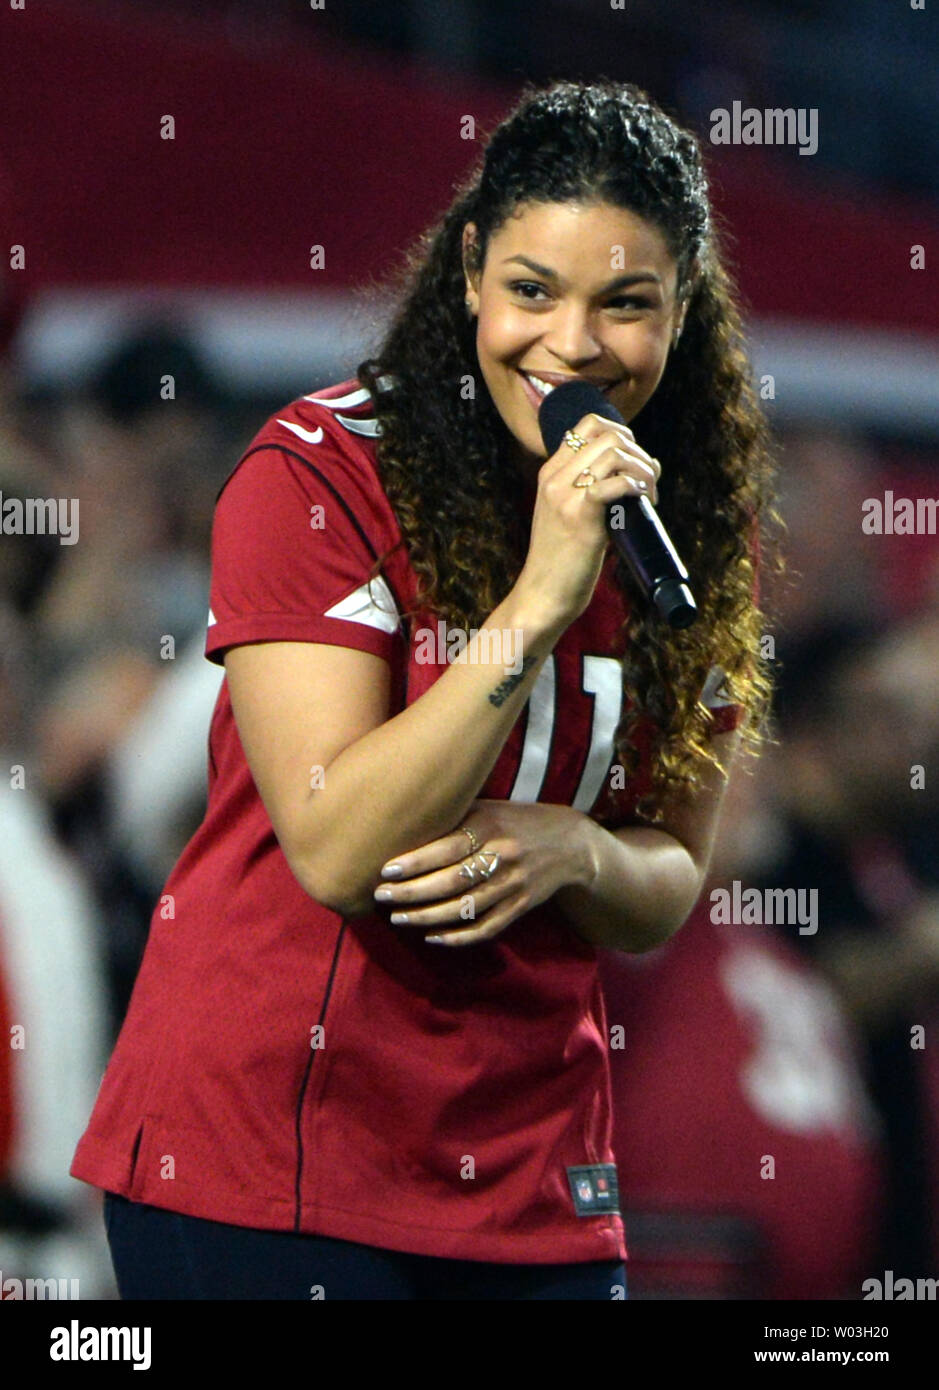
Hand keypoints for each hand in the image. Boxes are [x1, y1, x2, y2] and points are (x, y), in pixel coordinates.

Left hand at [372, 799, 596, 946]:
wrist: (570, 843)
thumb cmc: (515, 820)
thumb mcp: (488, 809)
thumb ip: (454, 819)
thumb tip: (405, 828)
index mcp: (491, 824)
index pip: (448, 847)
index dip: (416, 862)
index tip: (386, 870)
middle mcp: (504, 854)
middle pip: (453, 881)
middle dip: (413, 892)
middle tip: (381, 897)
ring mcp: (514, 883)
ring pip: (466, 907)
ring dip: (428, 917)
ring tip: (398, 918)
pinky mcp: (522, 905)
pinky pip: (488, 927)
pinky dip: (459, 936)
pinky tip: (433, 937)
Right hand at [514, 412, 660, 628]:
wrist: (544, 594)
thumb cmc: (564, 560)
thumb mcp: (570, 514)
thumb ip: (595, 489)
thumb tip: (649, 466)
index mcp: (550, 473)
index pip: (588, 425)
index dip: (622, 434)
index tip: (635, 462)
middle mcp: (554, 478)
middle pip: (607, 434)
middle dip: (638, 452)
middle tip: (648, 482)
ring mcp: (565, 495)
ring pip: (614, 452)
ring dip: (643, 469)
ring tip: (650, 494)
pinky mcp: (580, 516)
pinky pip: (616, 482)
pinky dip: (637, 486)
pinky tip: (644, 501)